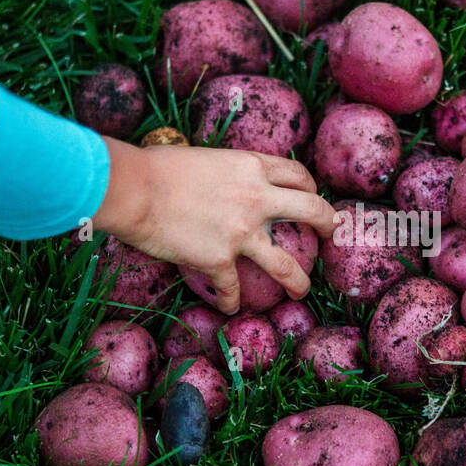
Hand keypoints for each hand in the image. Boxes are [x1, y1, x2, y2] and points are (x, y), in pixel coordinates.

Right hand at [92, 138, 334, 313]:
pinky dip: (231, 301)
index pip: (298, 176)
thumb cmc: (157, 167)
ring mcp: (242, 232)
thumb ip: (225, 172)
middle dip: (328, 226)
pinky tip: (230, 308)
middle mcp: (257, 198)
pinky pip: (232, 288)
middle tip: (330, 236)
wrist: (135, 189)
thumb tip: (223, 182)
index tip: (312, 199)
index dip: (310, 189)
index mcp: (252, 167)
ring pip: (286, 265)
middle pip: (312, 212)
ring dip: (299, 281)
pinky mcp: (220, 259)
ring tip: (302, 292)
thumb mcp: (204, 157)